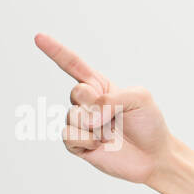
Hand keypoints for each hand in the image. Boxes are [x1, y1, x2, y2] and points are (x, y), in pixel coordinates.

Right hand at [34, 33, 175, 184]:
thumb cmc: (149, 124)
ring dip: (96, 126)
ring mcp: (81, 124)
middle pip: (77, 92)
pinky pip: (69, 136)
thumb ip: (112, 98)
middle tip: (114, 117)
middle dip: (97, 104)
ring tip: (112, 134)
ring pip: (73, 116)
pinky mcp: (78, 144)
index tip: (38, 37)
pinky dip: (86, 140)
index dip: (55, 51)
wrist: (155, 156)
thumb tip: (88, 117)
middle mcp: (86, 103)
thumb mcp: (140, 98)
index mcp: (99, 86)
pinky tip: (100, 145)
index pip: (73, 65)